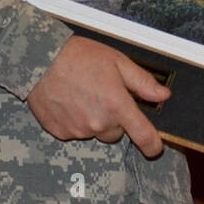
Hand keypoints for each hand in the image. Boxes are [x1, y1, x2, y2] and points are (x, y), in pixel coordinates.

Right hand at [26, 36, 168, 157]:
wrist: (40, 59)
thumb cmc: (80, 56)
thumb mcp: (118, 62)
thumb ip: (142, 82)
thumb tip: (163, 95)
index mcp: (117, 106)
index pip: (143, 137)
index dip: (152, 145)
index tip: (154, 147)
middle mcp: (98, 123)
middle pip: (116, 133)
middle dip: (114, 118)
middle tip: (103, 95)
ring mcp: (77, 130)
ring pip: (94, 132)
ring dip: (93, 119)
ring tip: (82, 93)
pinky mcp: (59, 132)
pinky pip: (74, 132)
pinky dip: (74, 120)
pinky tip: (68, 100)